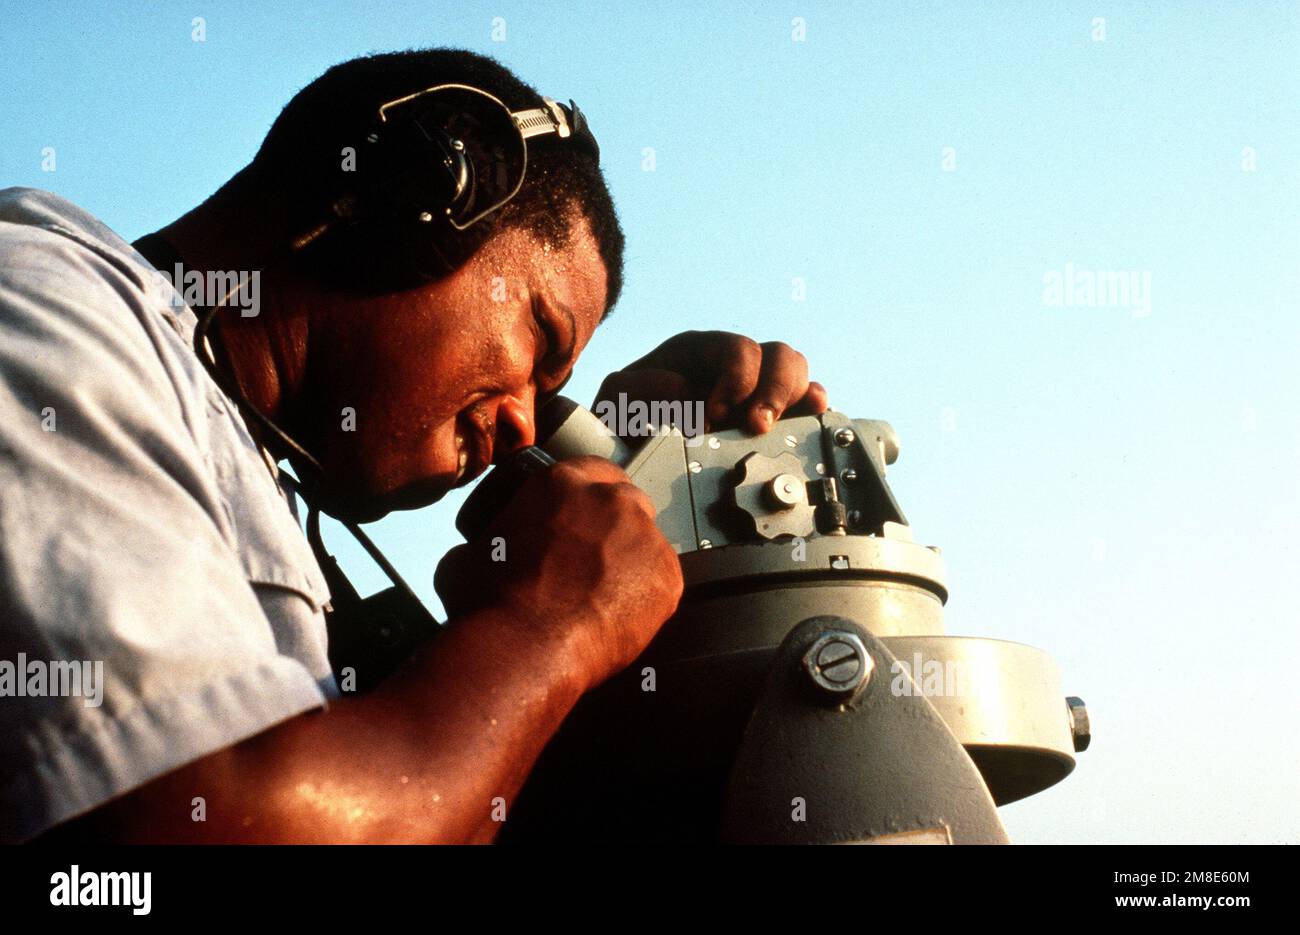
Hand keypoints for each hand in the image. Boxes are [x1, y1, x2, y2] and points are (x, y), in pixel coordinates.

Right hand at [434, 456, 682, 689]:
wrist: (524, 647)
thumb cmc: (492, 604)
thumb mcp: (469, 553)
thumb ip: (490, 539)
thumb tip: (478, 552)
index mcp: (563, 482)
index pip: (593, 472)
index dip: (589, 500)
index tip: (584, 520)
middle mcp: (611, 500)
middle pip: (627, 504)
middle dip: (614, 529)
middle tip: (592, 563)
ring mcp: (645, 537)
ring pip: (647, 543)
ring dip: (630, 563)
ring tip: (601, 598)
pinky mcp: (668, 577)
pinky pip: (664, 581)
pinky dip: (647, 598)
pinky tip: (617, 617)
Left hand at [594, 331, 828, 435]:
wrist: (630, 457)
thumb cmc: (623, 424)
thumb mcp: (616, 402)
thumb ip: (635, 389)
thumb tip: (685, 390)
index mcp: (698, 353)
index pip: (738, 350)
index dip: (737, 381)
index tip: (715, 417)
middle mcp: (733, 366)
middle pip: (778, 355)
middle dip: (772, 391)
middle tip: (754, 427)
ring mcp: (756, 390)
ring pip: (797, 372)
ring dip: (791, 399)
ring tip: (770, 432)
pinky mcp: (774, 417)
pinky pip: (808, 400)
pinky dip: (814, 406)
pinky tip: (811, 417)